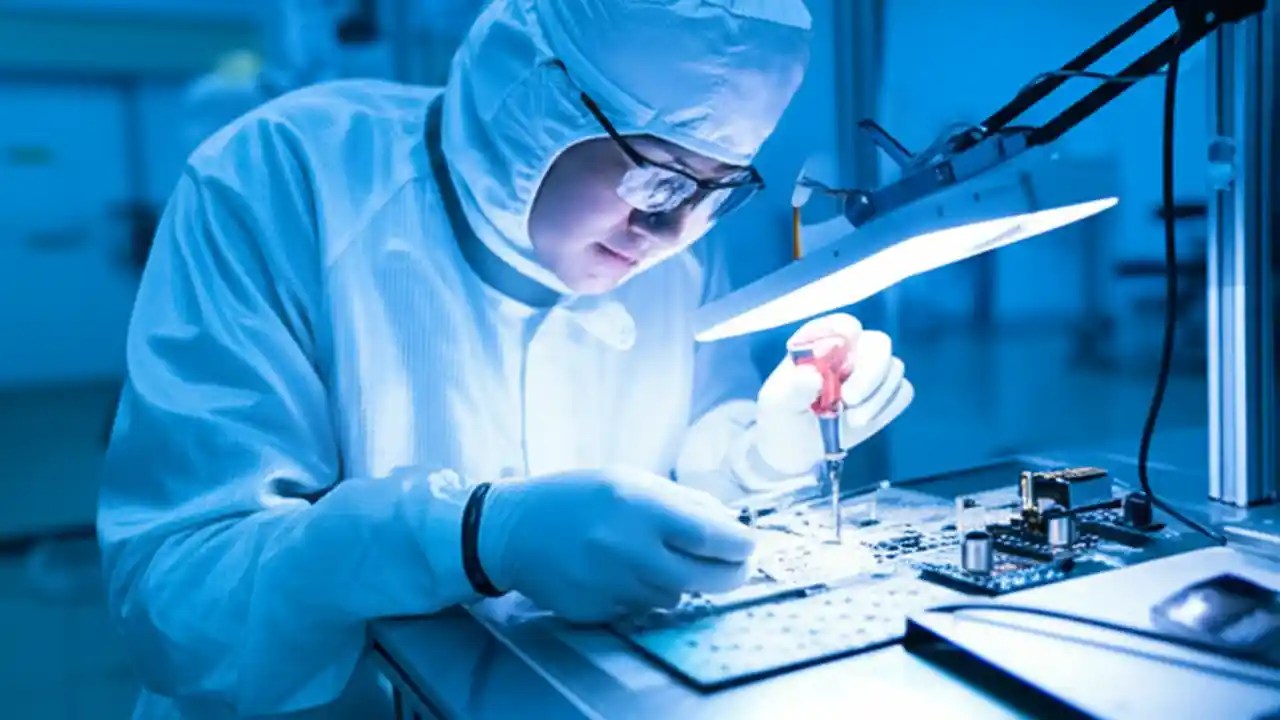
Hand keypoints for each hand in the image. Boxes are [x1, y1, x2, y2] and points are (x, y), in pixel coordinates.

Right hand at [477, 467, 755, 622]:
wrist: (514, 530)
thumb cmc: (576, 497)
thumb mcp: (628, 480)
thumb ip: (681, 501)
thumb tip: (729, 522)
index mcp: (641, 508)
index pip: (713, 536)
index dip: (741, 545)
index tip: (749, 544)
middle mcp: (630, 550)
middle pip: (707, 577)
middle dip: (731, 573)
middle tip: (736, 566)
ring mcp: (615, 586)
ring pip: (678, 596)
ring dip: (685, 581)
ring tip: (666, 559)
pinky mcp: (601, 612)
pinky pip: (645, 609)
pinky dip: (649, 593)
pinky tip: (629, 573)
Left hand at [753, 313, 913, 476]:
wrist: (795, 450)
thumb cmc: (782, 417)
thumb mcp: (777, 405)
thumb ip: (792, 389)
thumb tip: (813, 377)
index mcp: (819, 342)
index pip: (840, 324)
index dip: (846, 331)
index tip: (846, 343)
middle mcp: (848, 351)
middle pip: (878, 344)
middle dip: (869, 372)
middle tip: (849, 400)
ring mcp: (870, 372)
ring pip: (894, 369)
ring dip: (876, 397)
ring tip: (851, 420)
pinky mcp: (885, 396)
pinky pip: (902, 392)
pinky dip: (886, 408)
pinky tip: (864, 421)